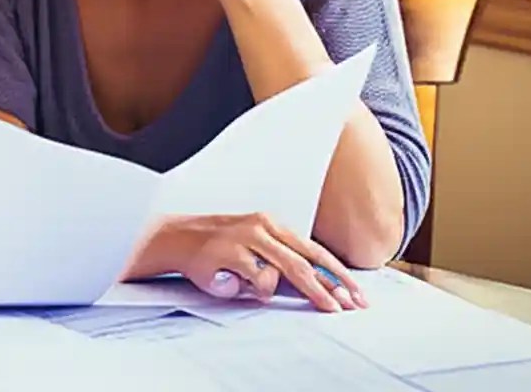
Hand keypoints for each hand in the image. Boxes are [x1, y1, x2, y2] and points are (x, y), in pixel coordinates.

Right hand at [124, 212, 365, 312]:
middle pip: (308, 259)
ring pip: (290, 269)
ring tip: (324, 307)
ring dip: (310, 292)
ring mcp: (247, 238)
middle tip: (350, 305)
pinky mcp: (231, 252)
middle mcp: (263, 226)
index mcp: (272, 224)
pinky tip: (247, 288)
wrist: (175, 238)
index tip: (355, 291)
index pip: (313, 249)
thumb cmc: (215, 247)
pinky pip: (258, 278)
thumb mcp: (251, 246)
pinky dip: (258, 289)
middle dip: (333, 284)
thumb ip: (277, 261)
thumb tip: (312, 286)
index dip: (337, 272)